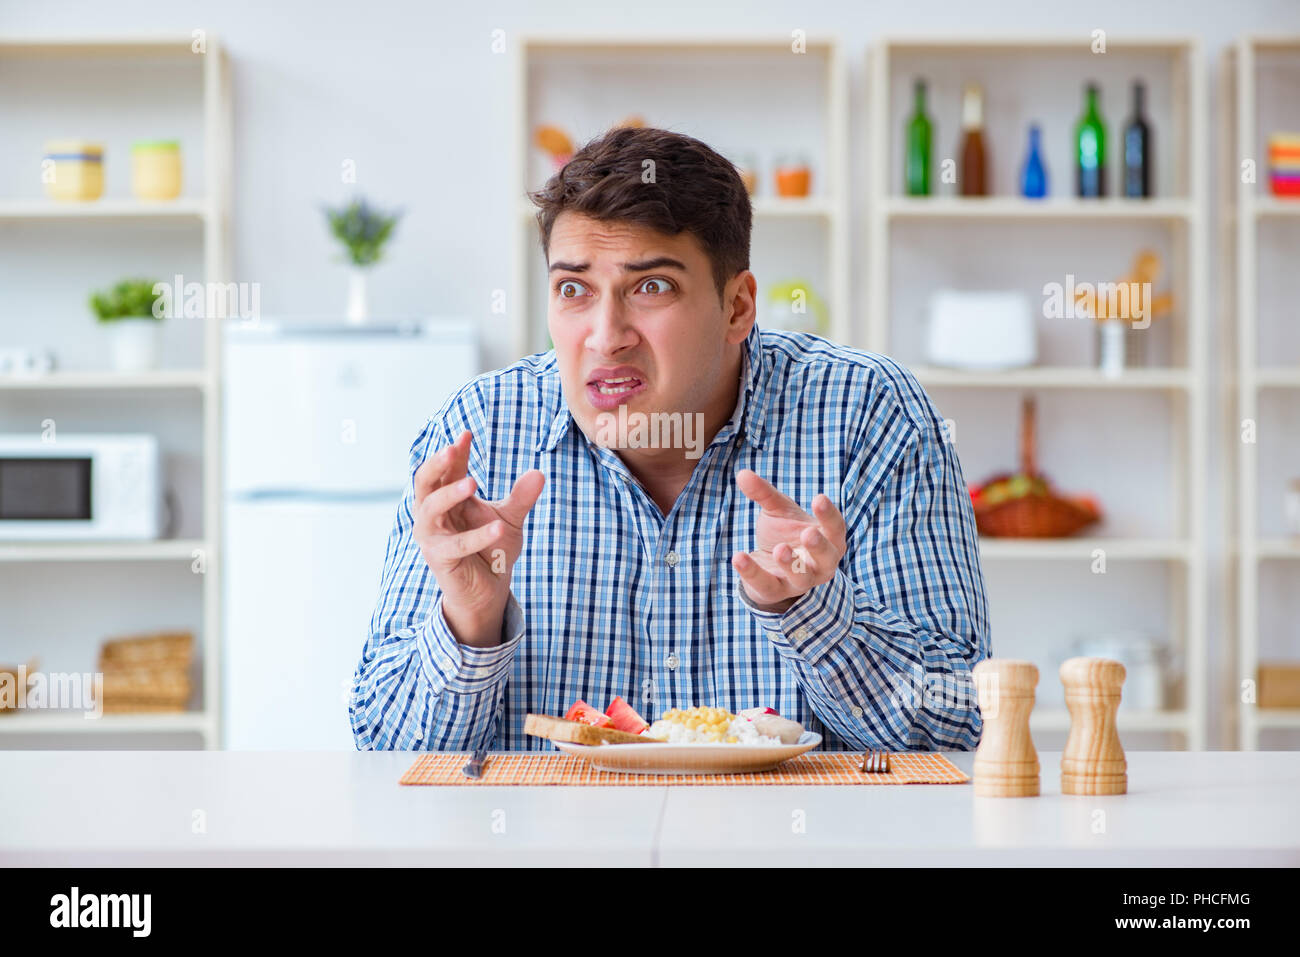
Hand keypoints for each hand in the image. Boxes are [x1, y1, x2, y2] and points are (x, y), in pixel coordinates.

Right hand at [413, 430, 544, 645]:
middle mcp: (433, 514)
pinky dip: (477, 536)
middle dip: (436, 464)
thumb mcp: (510, 519)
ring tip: (473, 482)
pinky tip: (499, 529)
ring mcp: (432, 537)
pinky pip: (456, 546)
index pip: (447, 469)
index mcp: (447, 497)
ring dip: (450, 494)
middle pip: (424, 482)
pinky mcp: (439, 559)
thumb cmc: (492, 549)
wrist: (488, 590)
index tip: (467, 433)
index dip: (455, 452)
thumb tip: (539, 473)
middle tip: (452, 447)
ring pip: (430, 510)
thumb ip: (521, 497)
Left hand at [731, 469, 847, 613]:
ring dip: (790, 564)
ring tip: (780, 549)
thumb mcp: (777, 511)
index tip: (819, 498)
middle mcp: (820, 563)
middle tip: (808, 533)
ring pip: (801, 577)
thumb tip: (742, 473)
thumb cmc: (783, 534)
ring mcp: (800, 581)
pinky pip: (767, 584)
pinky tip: (739, 556)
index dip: (829, 515)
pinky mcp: (776, 591)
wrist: (768, 566)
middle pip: (826, 557)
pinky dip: (752, 572)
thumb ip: (764, 493)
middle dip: (818, 546)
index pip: (835, 528)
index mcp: (828, 539)